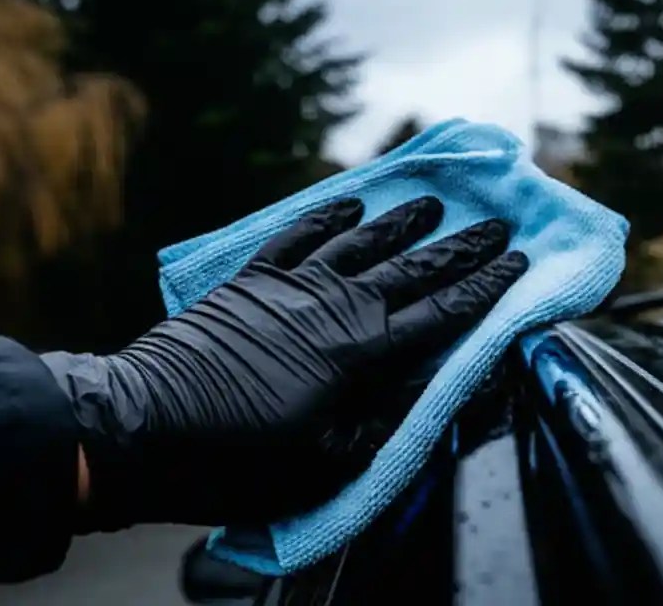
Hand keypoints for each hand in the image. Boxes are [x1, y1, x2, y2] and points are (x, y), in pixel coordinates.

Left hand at [42, 196, 527, 529]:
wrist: (146, 427)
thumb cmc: (240, 459)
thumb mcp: (326, 461)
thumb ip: (383, 420)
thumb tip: (430, 389)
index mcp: (361, 352)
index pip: (440, 313)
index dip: (484, 288)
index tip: (517, 262)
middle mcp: (336, 305)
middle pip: (412, 269)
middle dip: (460, 248)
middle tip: (495, 225)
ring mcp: (293, 285)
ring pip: (362, 241)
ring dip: (402, 221)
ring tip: (434, 202)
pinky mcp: (253, 280)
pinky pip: (299, 235)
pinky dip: (326, 215)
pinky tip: (349, 201)